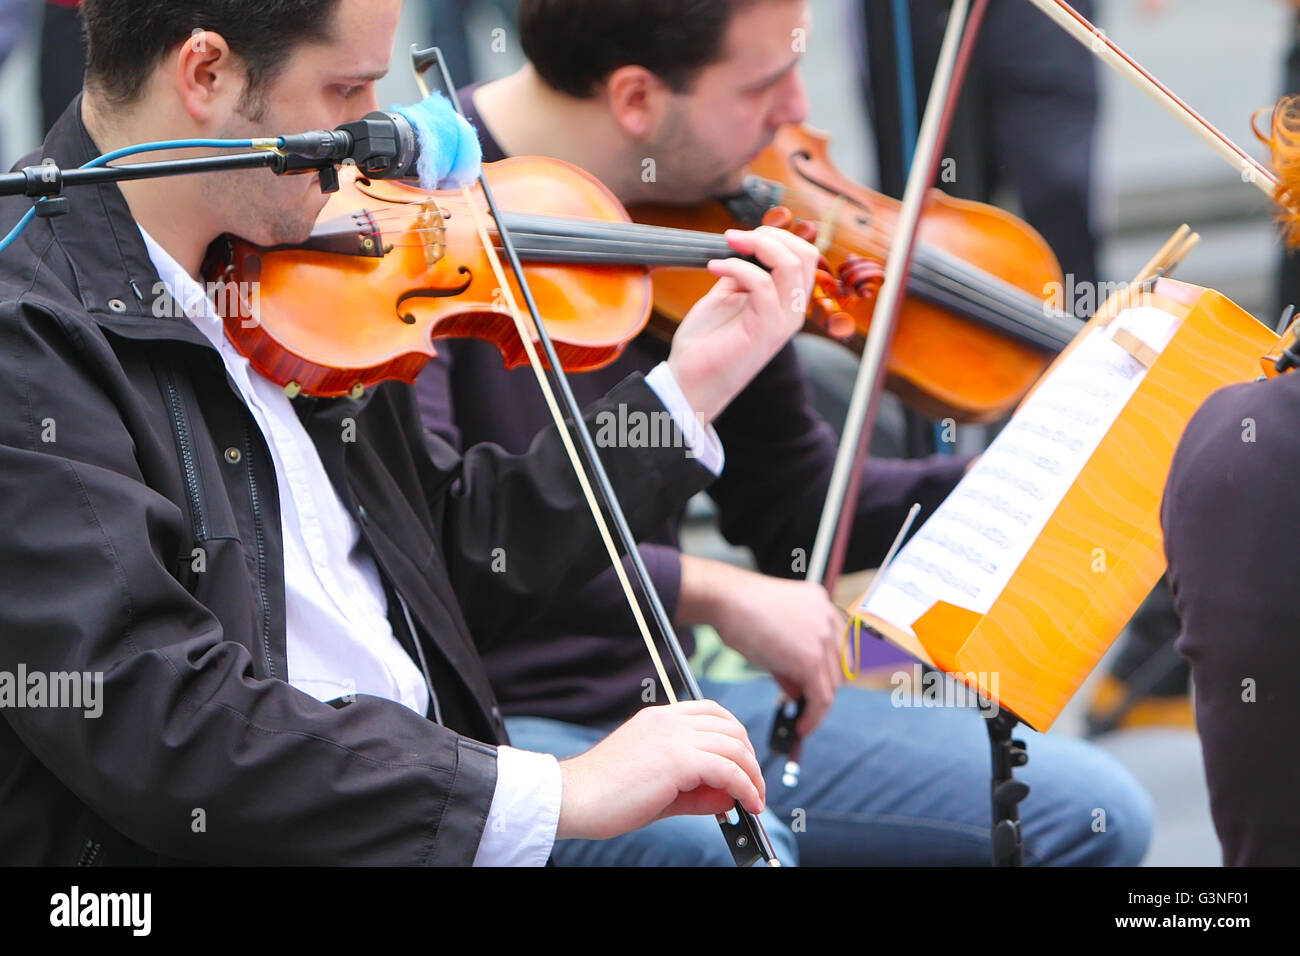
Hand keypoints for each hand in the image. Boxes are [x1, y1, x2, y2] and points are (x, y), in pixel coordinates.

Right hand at [555, 700, 765, 840]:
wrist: (574, 797)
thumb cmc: (606, 795)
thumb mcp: (659, 787)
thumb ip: (695, 789)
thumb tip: (730, 796)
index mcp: (659, 718)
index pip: (712, 713)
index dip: (735, 737)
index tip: (742, 763)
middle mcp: (669, 721)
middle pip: (731, 728)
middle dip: (749, 758)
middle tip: (753, 787)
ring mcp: (673, 737)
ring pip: (734, 747)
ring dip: (752, 776)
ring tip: (754, 800)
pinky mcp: (677, 760)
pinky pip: (727, 770)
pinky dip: (745, 787)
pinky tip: (747, 804)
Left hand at [666, 226, 818, 424]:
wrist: (692, 381)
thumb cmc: (708, 343)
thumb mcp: (726, 298)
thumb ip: (741, 274)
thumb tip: (743, 246)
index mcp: (786, 303)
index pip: (804, 256)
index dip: (776, 236)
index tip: (742, 236)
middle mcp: (791, 312)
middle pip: (804, 254)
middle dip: (770, 235)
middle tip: (734, 237)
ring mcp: (781, 322)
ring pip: (790, 264)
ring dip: (756, 245)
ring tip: (726, 244)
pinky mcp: (764, 331)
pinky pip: (761, 284)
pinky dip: (736, 267)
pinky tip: (713, 267)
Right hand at [677, 556, 843, 736]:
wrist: (725, 599)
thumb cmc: (738, 610)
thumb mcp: (773, 632)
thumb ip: (790, 661)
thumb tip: (796, 692)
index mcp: (821, 603)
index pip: (838, 646)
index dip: (829, 672)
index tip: (819, 688)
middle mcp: (828, 618)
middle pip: (838, 667)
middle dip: (823, 690)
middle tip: (807, 708)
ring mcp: (823, 638)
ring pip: (831, 686)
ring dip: (817, 707)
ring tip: (801, 720)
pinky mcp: (811, 660)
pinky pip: (821, 698)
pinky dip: (813, 717)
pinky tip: (801, 726)